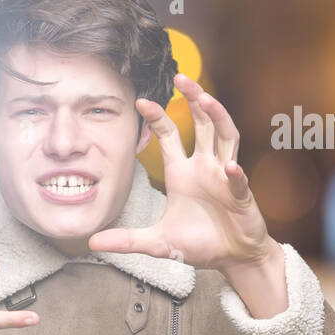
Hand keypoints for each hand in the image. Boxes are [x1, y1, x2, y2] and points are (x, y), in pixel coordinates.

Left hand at [87, 73, 288, 316]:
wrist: (232, 258)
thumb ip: (127, 240)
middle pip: (203, 123)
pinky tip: (229, 168)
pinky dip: (235, 174)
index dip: (158, 117)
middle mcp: (206, 168)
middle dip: (194, 99)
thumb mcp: (156, 242)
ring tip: (207, 99)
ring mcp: (225, 179)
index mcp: (183, 172)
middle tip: (182, 77)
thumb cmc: (198, 243)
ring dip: (219, 118)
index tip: (141, 100)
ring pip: (227, 138)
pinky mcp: (242, 198)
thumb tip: (92, 242)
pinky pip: (238, 182)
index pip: (171, 136)